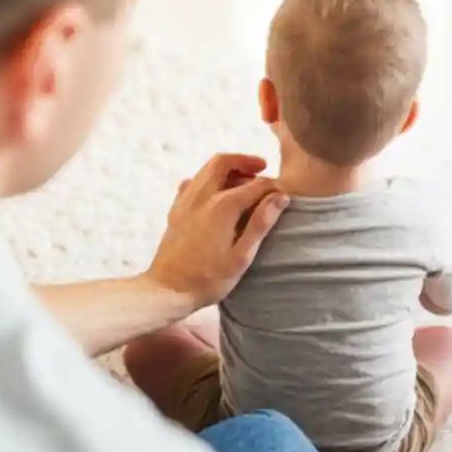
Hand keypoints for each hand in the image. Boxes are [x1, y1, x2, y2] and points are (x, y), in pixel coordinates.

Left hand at [144, 153, 289, 309]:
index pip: (255, 184)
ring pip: (207, 168)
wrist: (168, 289)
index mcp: (222, 206)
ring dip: (227, 167)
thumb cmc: (208, 279)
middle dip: (245, 161)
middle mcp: (202, 195)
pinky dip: (208, 178)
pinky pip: (193, 181)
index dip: (272, 186)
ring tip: (244, 179)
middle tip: (262, 168)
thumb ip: (260, 223)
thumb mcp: (241, 256)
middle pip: (224, 162)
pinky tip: (216, 193)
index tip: (283, 194)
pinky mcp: (176, 208)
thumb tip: (279, 198)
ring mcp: (185, 200)